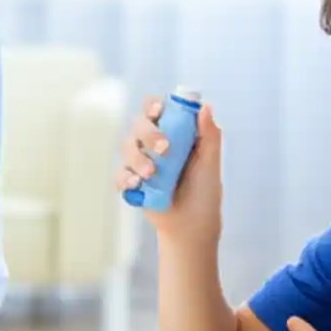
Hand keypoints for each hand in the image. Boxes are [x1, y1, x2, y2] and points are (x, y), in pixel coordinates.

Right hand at [114, 96, 223, 240]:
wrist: (192, 225)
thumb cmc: (204, 191)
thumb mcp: (210, 162)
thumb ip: (209, 135)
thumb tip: (205, 107)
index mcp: (173, 132)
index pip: (156, 109)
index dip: (153, 105)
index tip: (159, 110)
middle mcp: (153, 143)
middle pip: (139, 125)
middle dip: (148, 134)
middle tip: (164, 149)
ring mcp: (140, 162)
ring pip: (127, 148)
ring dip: (138, 158)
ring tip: (152, 174)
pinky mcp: (130, 181)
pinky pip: (119, 174)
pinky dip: (125, 177)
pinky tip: (136, 184)